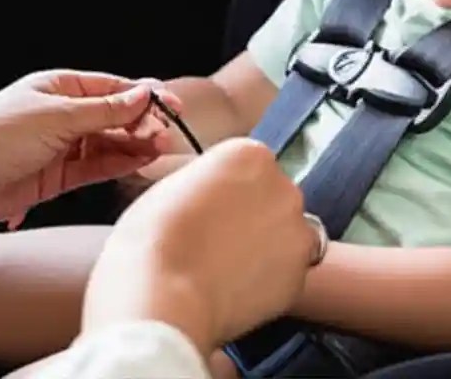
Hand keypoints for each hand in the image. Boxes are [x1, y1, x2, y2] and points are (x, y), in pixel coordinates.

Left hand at [0, 70, 183, 228]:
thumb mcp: (59, 116)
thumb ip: (106, 111)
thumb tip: (143, 95)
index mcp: (57, 87)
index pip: (111, 88)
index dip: (143, 96)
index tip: (171, 106)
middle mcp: (60, 114)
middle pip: (113, 116)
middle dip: (142, 123)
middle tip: (166, 133)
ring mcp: (59, 146)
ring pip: (108, 143)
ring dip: (135, 145)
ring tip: (160, 149)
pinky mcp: (57, 176)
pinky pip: (96, 166)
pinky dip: (119, 164)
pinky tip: (140, 162)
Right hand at [82, 138, 318, 356]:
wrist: (164, 296)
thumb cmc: (152, 239)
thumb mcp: (170, 186)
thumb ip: (205, 183)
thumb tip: (208, 195)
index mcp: (250, 155)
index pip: (248, 165)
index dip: (226, 189)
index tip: (209, 208)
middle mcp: (283, 187)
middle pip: (273, 197)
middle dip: (253, 215)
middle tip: (218, 240)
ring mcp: (297, 233)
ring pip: (286, 236)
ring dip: (266, 247)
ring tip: (228, 268)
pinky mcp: (299, 276)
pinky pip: (286, 275)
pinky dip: (269, 282)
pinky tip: (236, 290)